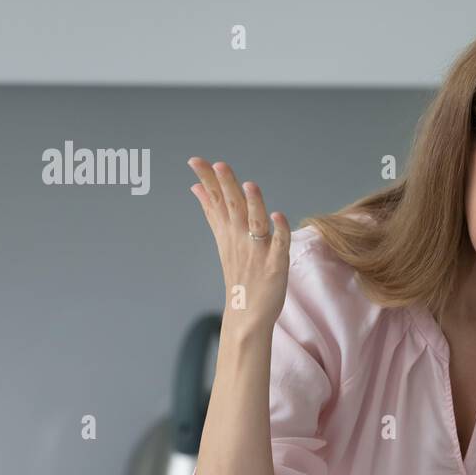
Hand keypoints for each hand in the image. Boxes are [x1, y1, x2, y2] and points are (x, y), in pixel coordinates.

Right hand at [187, 157, 289, 333]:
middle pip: (233, 208)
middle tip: (218, 165)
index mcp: (227, 232)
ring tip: (249, 185)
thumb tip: (197, 188)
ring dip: (253, 204)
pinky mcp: (276, 265)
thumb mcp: (222, 239)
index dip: (207, 180)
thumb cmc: (238, 274)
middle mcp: (240, 239)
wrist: (246, 314)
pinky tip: (279, 216)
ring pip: (256, 223)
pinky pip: (279, 245)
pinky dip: (280, 232)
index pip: (215, 201)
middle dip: (226, 186)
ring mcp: (258, 252)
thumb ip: (212, 211)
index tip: (195, 160)